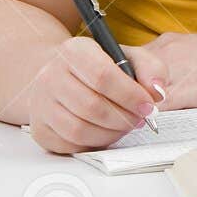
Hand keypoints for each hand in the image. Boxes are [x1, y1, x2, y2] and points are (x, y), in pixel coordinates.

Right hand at [27, 36, 168, 154]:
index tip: (148, 106)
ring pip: (79, 130)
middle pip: (91, 106)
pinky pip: (69, 145)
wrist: (60, 74)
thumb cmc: (98, 66)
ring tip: (125, 126)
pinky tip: (106, 132)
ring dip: (111, 134)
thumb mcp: (127, 56)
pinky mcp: (39, 128)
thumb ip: (150, 69)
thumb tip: (157, 92)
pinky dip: (93, 143)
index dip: (130, 95)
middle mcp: (50, 76)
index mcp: (74, 51)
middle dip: (124, 118)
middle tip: (140, 119)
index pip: (102, 76)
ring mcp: (41, 104)